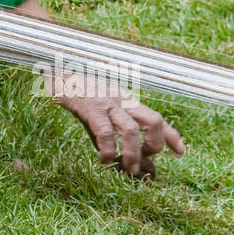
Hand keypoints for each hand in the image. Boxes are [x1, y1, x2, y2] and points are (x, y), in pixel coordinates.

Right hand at [14, 0, 186, 178]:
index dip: (171, 135)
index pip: (155, 116)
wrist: (53, 65)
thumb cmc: (73, 89)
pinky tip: (105, 159)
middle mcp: (121, 99)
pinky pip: (105, 131)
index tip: (181, 152)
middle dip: (156, 145)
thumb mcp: (97, 107)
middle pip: (153, 119)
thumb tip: (119, 155)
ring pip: (132, 129)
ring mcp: (106, 102)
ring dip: (134, 153)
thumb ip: (110, 129)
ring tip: (128, 169)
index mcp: (125, 98)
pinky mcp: (89, 107)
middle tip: (145, 162)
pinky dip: (109, 149)